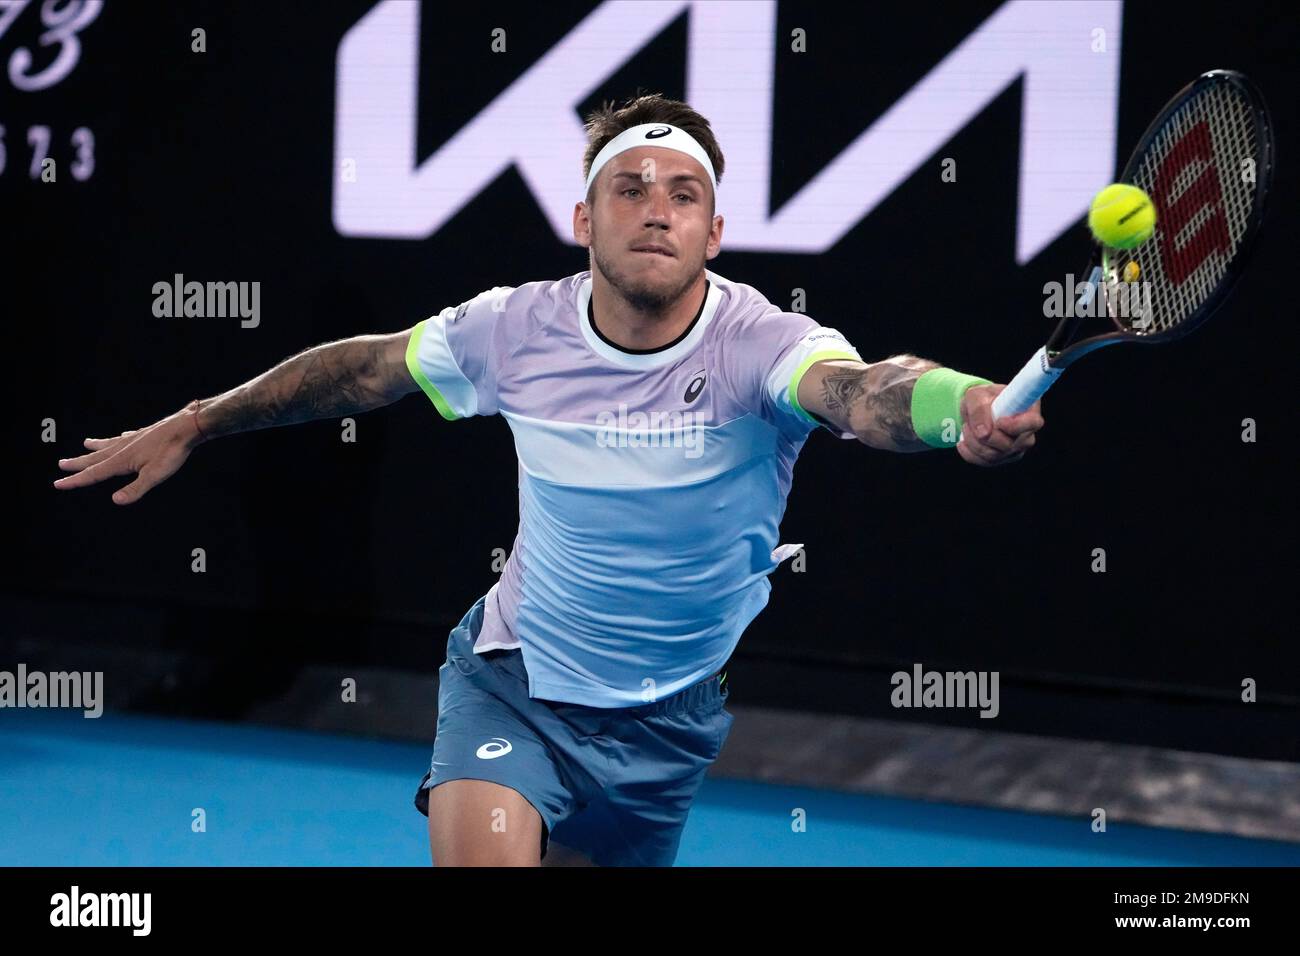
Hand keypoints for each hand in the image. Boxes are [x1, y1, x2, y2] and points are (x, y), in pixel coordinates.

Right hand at [53, 403, 205, 504]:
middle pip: (96, 458)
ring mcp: (135, 439)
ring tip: (86, 443)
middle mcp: (123, 448)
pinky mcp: (146, 434)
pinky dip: (119, 438)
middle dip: (79, 463)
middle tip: (61, 464)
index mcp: (122, 460)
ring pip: (110, 444)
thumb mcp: (155, 475)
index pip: (94, 474)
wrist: (187, 427)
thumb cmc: (172, 452)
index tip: (57, 483)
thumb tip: (115, 500)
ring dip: (96, 446)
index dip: (76, 480)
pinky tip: (121, 436)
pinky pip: (127, 437)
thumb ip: (136, 489)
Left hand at [956, 384, 1043, 466]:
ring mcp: (1017, 448)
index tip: (999, 421)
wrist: (976, 410)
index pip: (1033, 422)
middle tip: (969, 423)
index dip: (1015, 425)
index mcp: (1029, 410)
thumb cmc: (982, 399)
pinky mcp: (1004, 458)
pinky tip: (964, 441)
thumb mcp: (976, 395)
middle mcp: (1027, 432)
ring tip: (966, 427)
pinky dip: (969, 452)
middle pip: (1008, 444)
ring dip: (973, 442)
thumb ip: (979, 409)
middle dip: (983, 435)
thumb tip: (983, 432)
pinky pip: (984, 462)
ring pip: (994, 456)